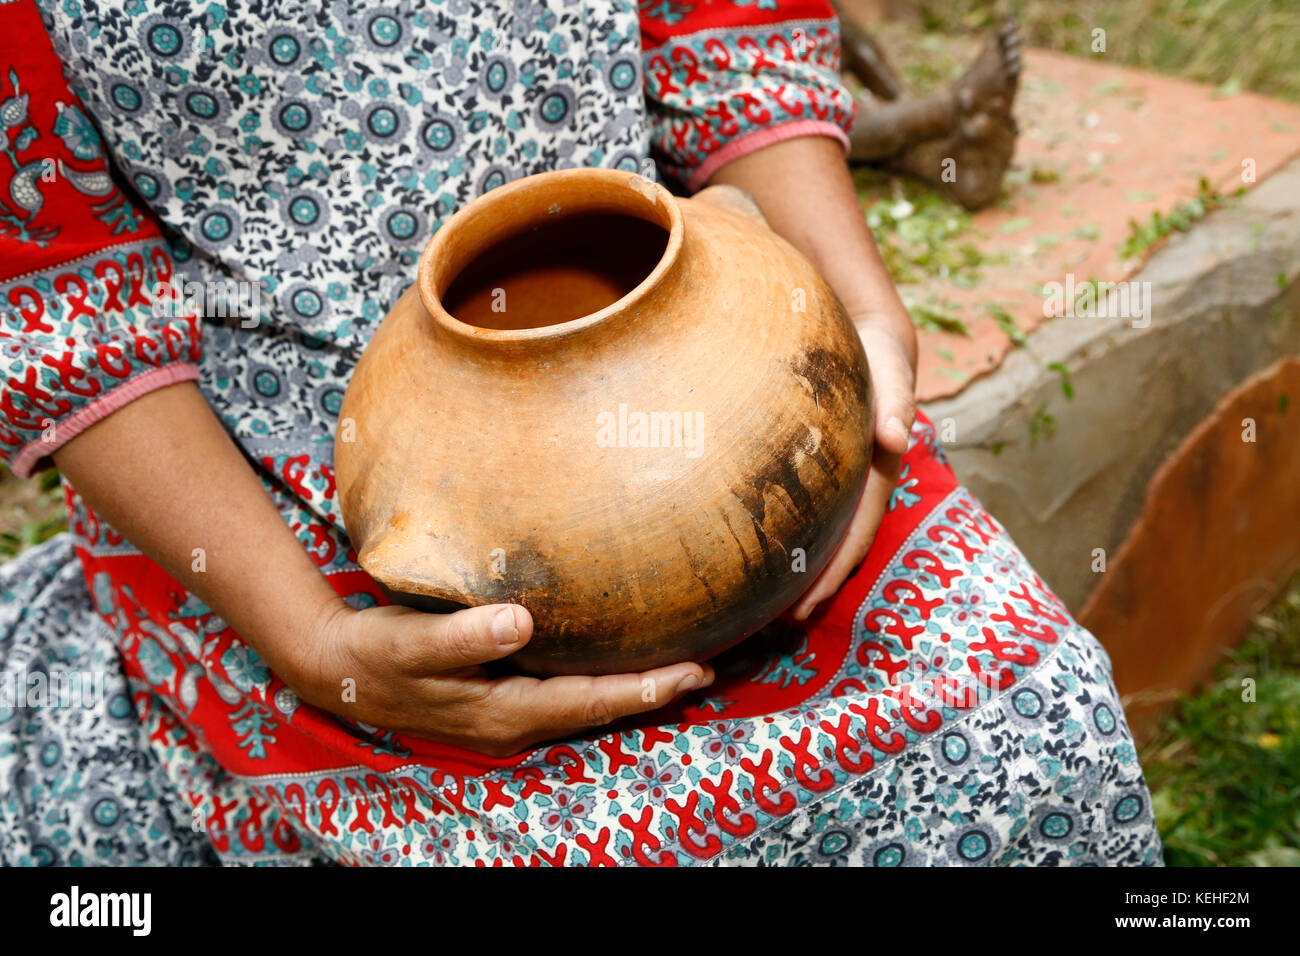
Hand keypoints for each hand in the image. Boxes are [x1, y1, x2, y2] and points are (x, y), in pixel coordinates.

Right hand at [295, 601, 713, 756]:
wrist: (335, 669)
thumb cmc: (376, 653)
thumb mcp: (413, 642)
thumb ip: (465, 635)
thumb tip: (520, 622)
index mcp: (503, 711)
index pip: (591, 702)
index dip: (645, 689)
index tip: (694, 670)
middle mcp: (512, 723)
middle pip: (599, 710)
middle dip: (654, 692)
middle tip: (707, 667)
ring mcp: (505, 718)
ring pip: (584, 706)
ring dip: (631, 692)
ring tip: (678, 667)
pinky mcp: (497, 700)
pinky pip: (564, 697)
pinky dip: (599, 684)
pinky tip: (614, 663)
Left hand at [789, 317, 916, 620]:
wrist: (873, 341)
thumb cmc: (881, 359)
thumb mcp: (892, 373)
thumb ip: (897, 402)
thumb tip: (895, 437)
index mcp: (878, 475)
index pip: (854, 537)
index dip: (831, 575)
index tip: (803, 609)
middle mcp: (859, 487)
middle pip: (836, 548)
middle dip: (811, 588)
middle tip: (776, 624)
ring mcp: (840, 483)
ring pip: (820, 536)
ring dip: (800, 572)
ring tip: (765, 607)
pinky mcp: (818, 472)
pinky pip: (803, 511)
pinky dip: (788, 537)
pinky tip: (758, 552)